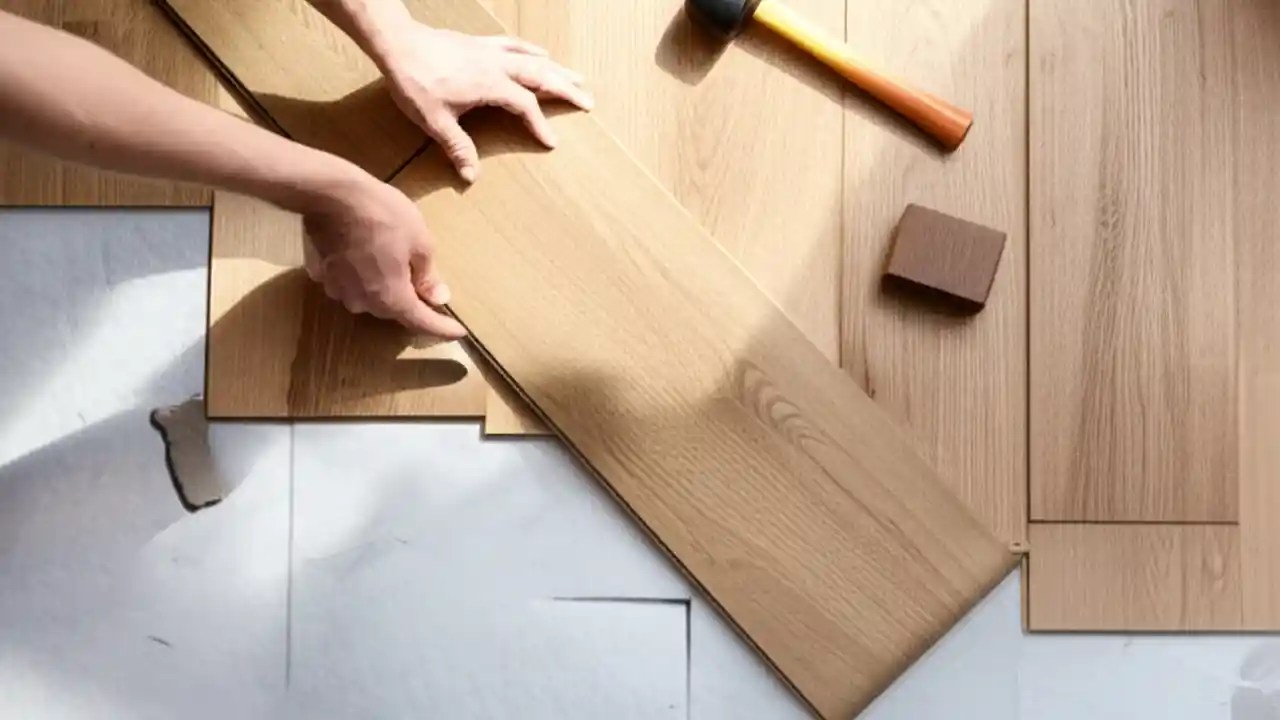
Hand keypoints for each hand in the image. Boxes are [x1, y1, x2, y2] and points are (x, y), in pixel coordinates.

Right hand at [301, 174, 465, 339]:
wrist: (332, 193)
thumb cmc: (384, 215)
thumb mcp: (420, 242)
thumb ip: (428, 276)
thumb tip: (438, 298)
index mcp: (390, 298)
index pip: (421, 323)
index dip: (442, 329)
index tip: (459, 331)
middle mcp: (362, 302)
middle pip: (393, 310)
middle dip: (411, 300)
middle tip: (425, 283)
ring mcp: (337, 289)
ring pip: (369, 296)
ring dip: (384, 285)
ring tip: (391, 259)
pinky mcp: (321, 274)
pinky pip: (348, 281)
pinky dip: (361, 274)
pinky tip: (364, 252)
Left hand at [379, 25, 592, 181]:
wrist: (397, 44)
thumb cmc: (415, 81)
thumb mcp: (434, 121)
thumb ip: (457, 147)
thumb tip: (471, 175)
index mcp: (490, 85)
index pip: (525, 105)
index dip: (540, 124)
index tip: (552, 142)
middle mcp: (496, 65)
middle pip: (541, 75)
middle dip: (566, 89)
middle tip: (588, 100)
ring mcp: (489, 51)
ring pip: (532, 58)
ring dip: (556, 68)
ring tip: (577, 77)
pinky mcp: (479, 44)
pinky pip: (514, 45)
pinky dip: (531, 50)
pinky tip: (541, 52)